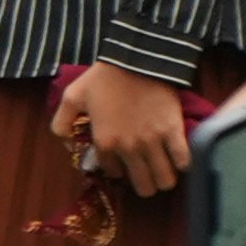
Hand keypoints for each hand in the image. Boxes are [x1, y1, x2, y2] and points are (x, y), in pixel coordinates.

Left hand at [55, 58, 191, 198]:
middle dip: (145, 184)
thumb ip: (61, 121)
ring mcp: (153, 142)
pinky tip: (178, 157)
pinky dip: (183, 163)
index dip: (117, 169)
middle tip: (146, 173)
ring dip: (164, 178)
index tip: (121, 161)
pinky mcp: (174, 132)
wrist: (136, 58)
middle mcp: (129, 149)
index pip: (113, 174)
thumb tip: (63, 141)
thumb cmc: (104, 77)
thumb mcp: (73, 96)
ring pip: (165, 181)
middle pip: (144, 187)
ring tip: (163, 169)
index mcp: (105, 143)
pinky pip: (184, 162)